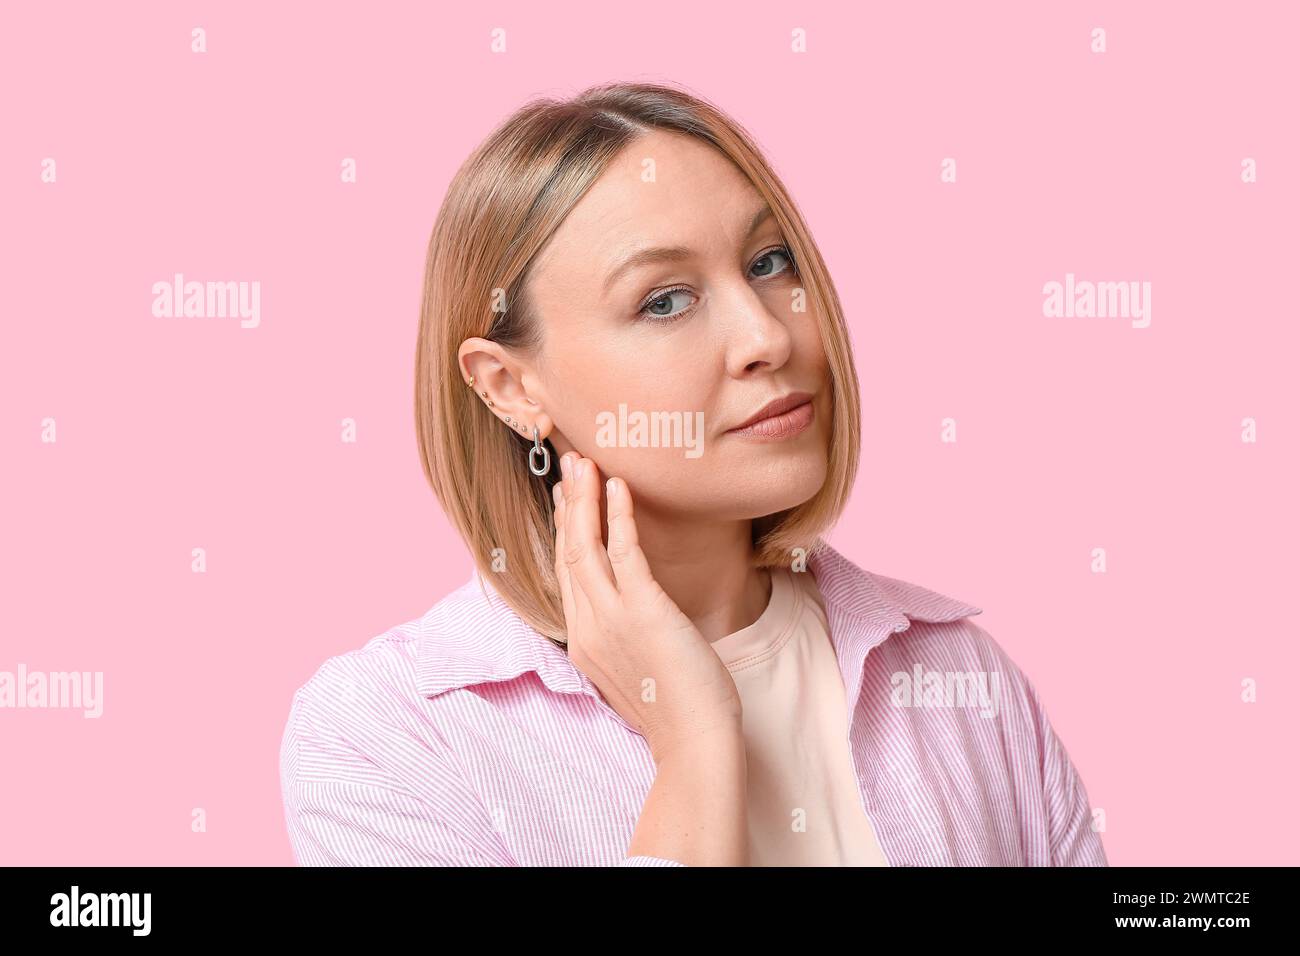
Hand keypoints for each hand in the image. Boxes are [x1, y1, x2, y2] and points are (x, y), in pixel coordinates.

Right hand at [552, 452, 743, 762]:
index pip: (568, 575)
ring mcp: (611, 619)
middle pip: (568, 553)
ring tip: (583, 462)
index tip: (567, 499)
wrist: (694, 742)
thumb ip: (625, 640)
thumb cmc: (677, 712)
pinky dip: (618, 516)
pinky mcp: (642, 611)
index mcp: (584, 643)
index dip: (566, 532)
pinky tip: (618, 487)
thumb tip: (636, 619)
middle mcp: (588, 627)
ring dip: (583, 500)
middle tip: (568, 464)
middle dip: (568, 505)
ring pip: (584, 547)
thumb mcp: (637, 671)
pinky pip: (623, 553)